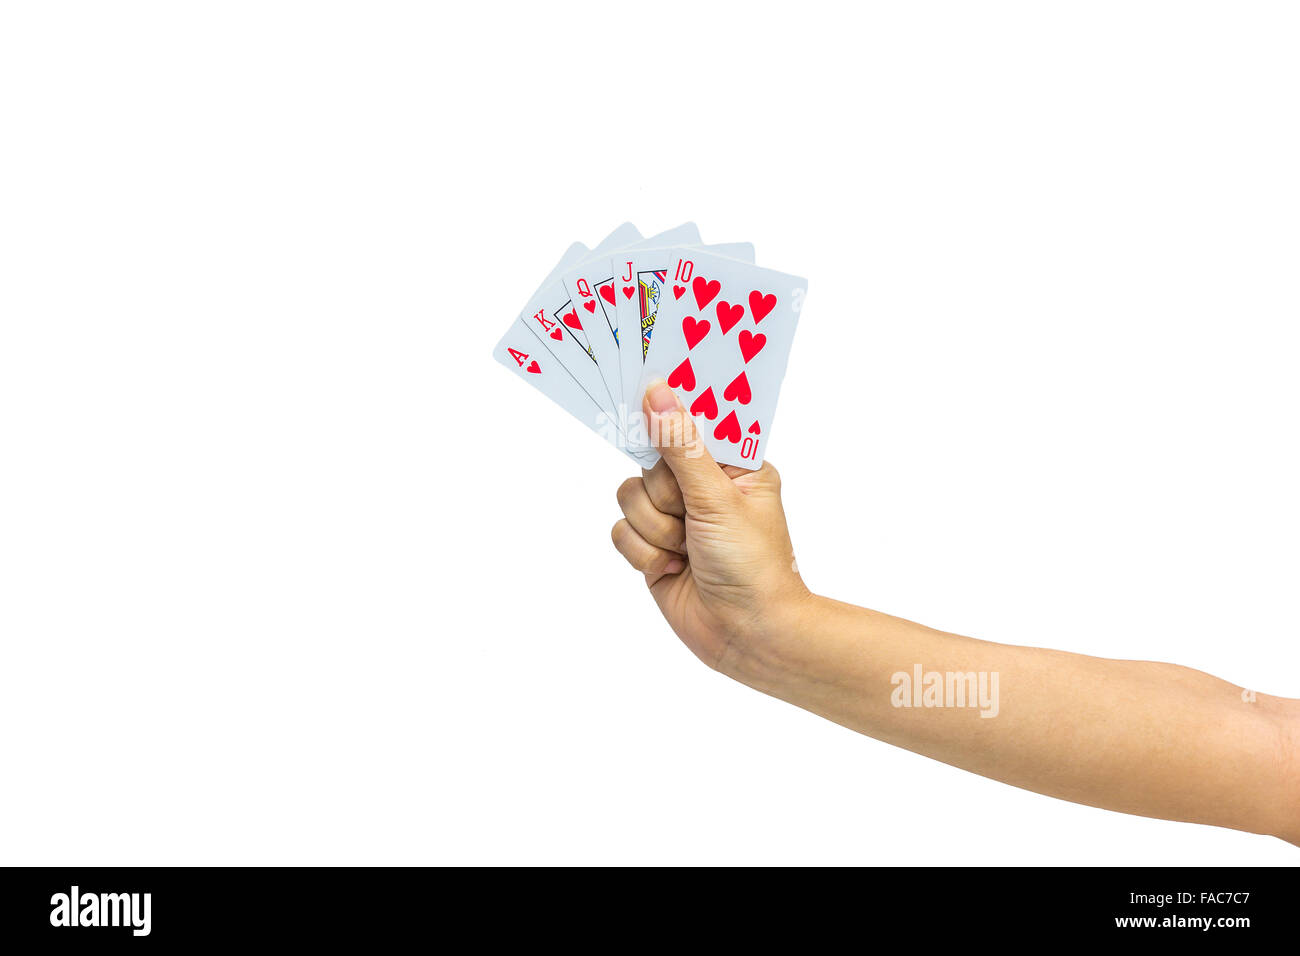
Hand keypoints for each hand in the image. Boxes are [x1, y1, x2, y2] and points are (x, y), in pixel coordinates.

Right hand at [611, 381, 811, 672]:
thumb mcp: (717, 498)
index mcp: (733, 464)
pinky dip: (642, 553)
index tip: (644, 391)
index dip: (668, 415)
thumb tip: (658, 391)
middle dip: (665, 496)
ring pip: (629, 496)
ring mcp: (676, 517)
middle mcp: (702, 486)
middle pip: (650, 461)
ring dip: (655, 530)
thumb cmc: (752, 566)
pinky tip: (672, 569)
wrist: (746, 636)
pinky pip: (620, 531)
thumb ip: (680, 446)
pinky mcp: (652, 546)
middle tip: (692, 517)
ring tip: (687, 552)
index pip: (690, 422)